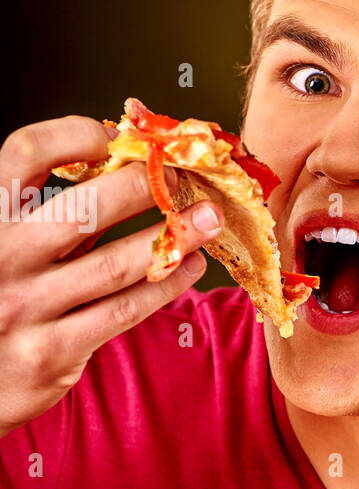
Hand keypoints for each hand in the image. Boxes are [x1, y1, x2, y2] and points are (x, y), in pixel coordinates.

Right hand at [0, 115, 222, 437]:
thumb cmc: (0, 301)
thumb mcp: (10, 246)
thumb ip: (54, 214)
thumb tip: (128, 168)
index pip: (26, 153)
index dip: (78, 136)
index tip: (120, 139)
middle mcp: (1, 256)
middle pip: (84, 205)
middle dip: (146, 186)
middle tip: (184, 180)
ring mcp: (25, 306)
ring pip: (116, 263)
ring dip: (174, 237)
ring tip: (207, 222)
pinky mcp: (51, 352)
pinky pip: (123, 310)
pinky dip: (164, 286)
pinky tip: (189, 270)